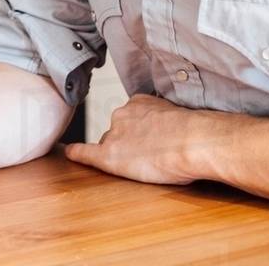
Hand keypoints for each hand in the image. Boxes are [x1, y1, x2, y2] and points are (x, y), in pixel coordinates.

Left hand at [64, 94, 215, 184]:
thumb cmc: (197, 133)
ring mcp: (114, 134)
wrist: (194, 141)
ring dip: (122, 155)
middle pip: (118, 132)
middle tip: (153, 156)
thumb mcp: (181, 116)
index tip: (151, 138)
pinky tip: (71, 155)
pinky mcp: (110, 155)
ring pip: (111, 146)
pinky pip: (87, 152)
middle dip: (129, 143)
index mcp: (139, 103)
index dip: (140, 132)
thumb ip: (169, 120)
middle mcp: (122, 114)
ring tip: (147, 165)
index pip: (130, 119)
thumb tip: (173, 131)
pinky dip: (78, 154)